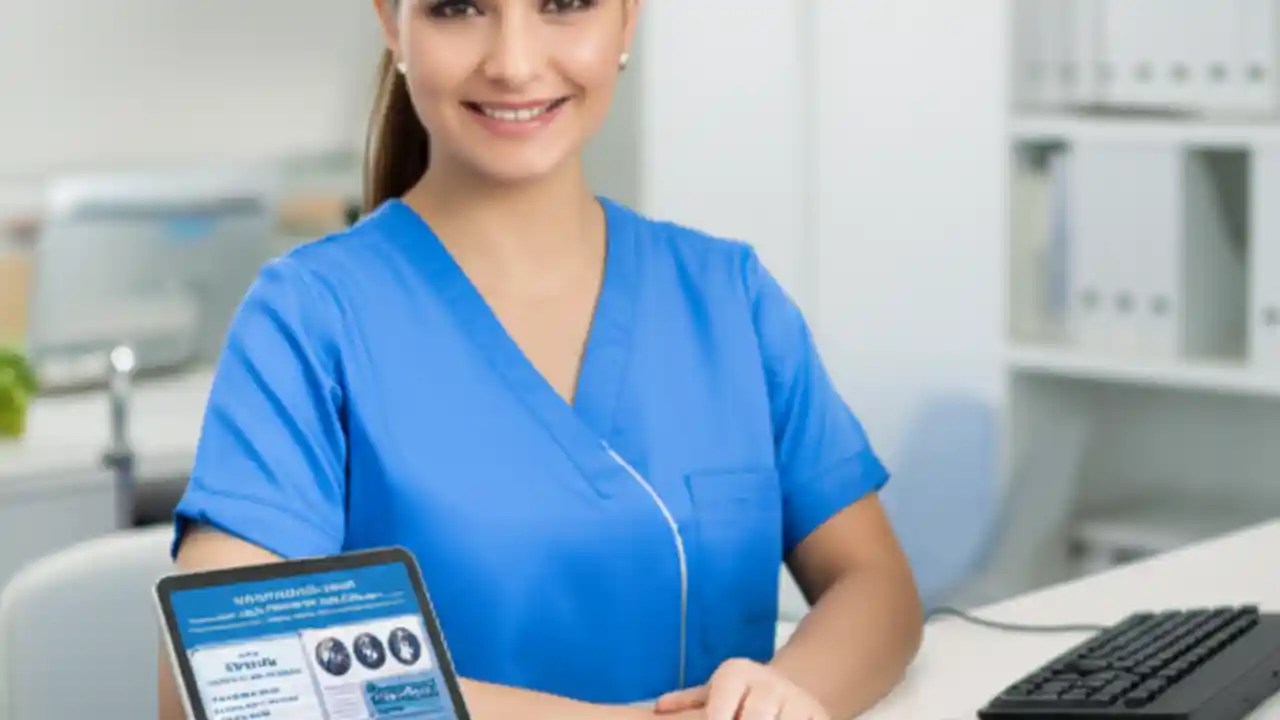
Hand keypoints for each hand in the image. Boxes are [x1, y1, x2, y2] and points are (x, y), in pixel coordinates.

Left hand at [653, 658, 830, 719]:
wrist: (789, 690)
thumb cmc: (739, 697)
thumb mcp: (713, 692)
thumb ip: (688, 702)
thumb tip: (659, 707)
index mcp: (737, 673)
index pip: (727, 691)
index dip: (719, 712)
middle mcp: (769, 684)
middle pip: (758, 712)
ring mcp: (798, 702)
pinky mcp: (821, 716)